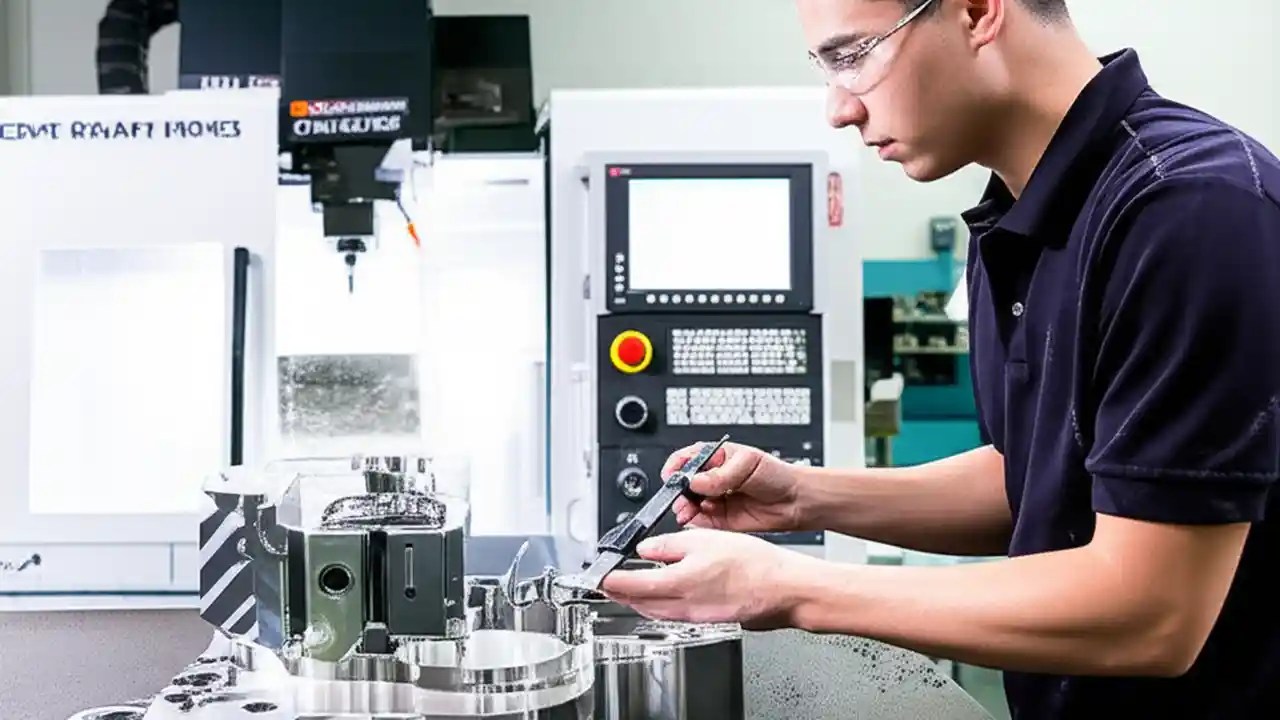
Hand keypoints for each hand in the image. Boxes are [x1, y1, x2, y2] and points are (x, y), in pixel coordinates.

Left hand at [599, 528, 814, 629]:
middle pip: (640, 604)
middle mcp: (683, 606)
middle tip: (607, 585)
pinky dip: (660, 606)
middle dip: (620, 595)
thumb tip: (647, 549)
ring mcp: (696, 617)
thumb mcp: (705, 539)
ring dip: (638, 602)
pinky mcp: (708, 620)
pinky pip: (674, 615)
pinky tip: (665, 596)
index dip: (610, 582)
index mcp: (678, 583)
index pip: (631, 586)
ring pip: (656, 612)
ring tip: (629, 590)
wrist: (784, 589)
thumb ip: (669, 545)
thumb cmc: (754, 564)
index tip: (598, 578)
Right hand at [666, 442, 803, 532]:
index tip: (671, 475)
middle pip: (683, 485)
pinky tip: (697, 519)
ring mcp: (714, 500)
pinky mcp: (719, 520)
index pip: (687, 459)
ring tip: (689, 510)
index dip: (676, 466)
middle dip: (679, 492)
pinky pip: (700, 522)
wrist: (796, 501)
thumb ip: (720, 475)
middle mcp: (712, 480)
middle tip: (683, 498)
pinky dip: (694, 522)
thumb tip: (696, 481)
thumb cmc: (776, 475)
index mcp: (716, 458)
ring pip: (688, 504)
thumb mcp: (748, 465)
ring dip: (685, 508)